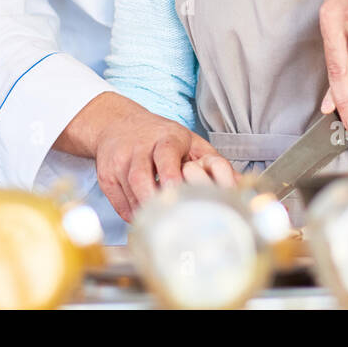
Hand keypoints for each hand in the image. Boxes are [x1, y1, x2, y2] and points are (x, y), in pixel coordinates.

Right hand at [69, 94, 233, 221]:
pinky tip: (145, 219)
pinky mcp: (106, 174)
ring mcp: (120, 161)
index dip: (171, 176)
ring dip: (145, 209)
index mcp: (165, 138)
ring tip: (161, 223)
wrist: (117, 124)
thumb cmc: (161, 136)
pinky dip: (131, 213)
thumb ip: (212, 161)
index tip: (179, 194)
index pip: (165, 155)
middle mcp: (139, 148)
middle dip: (153, 198)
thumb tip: (241, 183)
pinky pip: (118, 200)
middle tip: (170, 218)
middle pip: (141, 176)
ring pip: (129, 190)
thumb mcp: (188, 141)